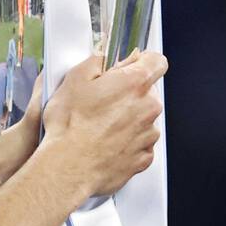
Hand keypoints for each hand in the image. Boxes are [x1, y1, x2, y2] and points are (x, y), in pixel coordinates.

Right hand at [39, 49, 166, 199]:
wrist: (69, 167)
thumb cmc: (69, 126)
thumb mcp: (74, 79)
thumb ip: (97, 61)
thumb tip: (103, 58)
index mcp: (135, 83)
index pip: (156, 61)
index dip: (142, 61)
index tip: (130, 67)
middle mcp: (148, 107)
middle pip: (148, 91)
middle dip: (128, 93)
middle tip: (102, 101)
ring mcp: (148, 134)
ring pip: (143, 118)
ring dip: (127, 119)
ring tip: (99, 126)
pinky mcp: (143, 157)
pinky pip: (139, 143)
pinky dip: (126, 141)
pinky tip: (104, 143)